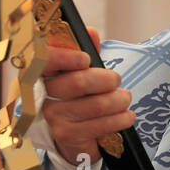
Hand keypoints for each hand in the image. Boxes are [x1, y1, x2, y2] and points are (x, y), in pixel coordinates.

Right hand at [40, 27, 134, 164]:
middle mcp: (42, 95)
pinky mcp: (67, 135)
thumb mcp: (80, 72)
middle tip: (116, 80)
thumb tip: (91, 32)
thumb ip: (85, 50)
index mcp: (42, 73)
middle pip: (77, 83)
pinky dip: (120, 119)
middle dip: (106, 80)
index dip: (64, 57)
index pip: (44, 60)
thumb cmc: (77, 98)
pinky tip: (126, 116)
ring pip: (95, 104)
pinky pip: (101, 124)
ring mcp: (53, 116)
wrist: (73, 137)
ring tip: (125, 98)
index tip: (85, 59)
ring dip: (119, 100)